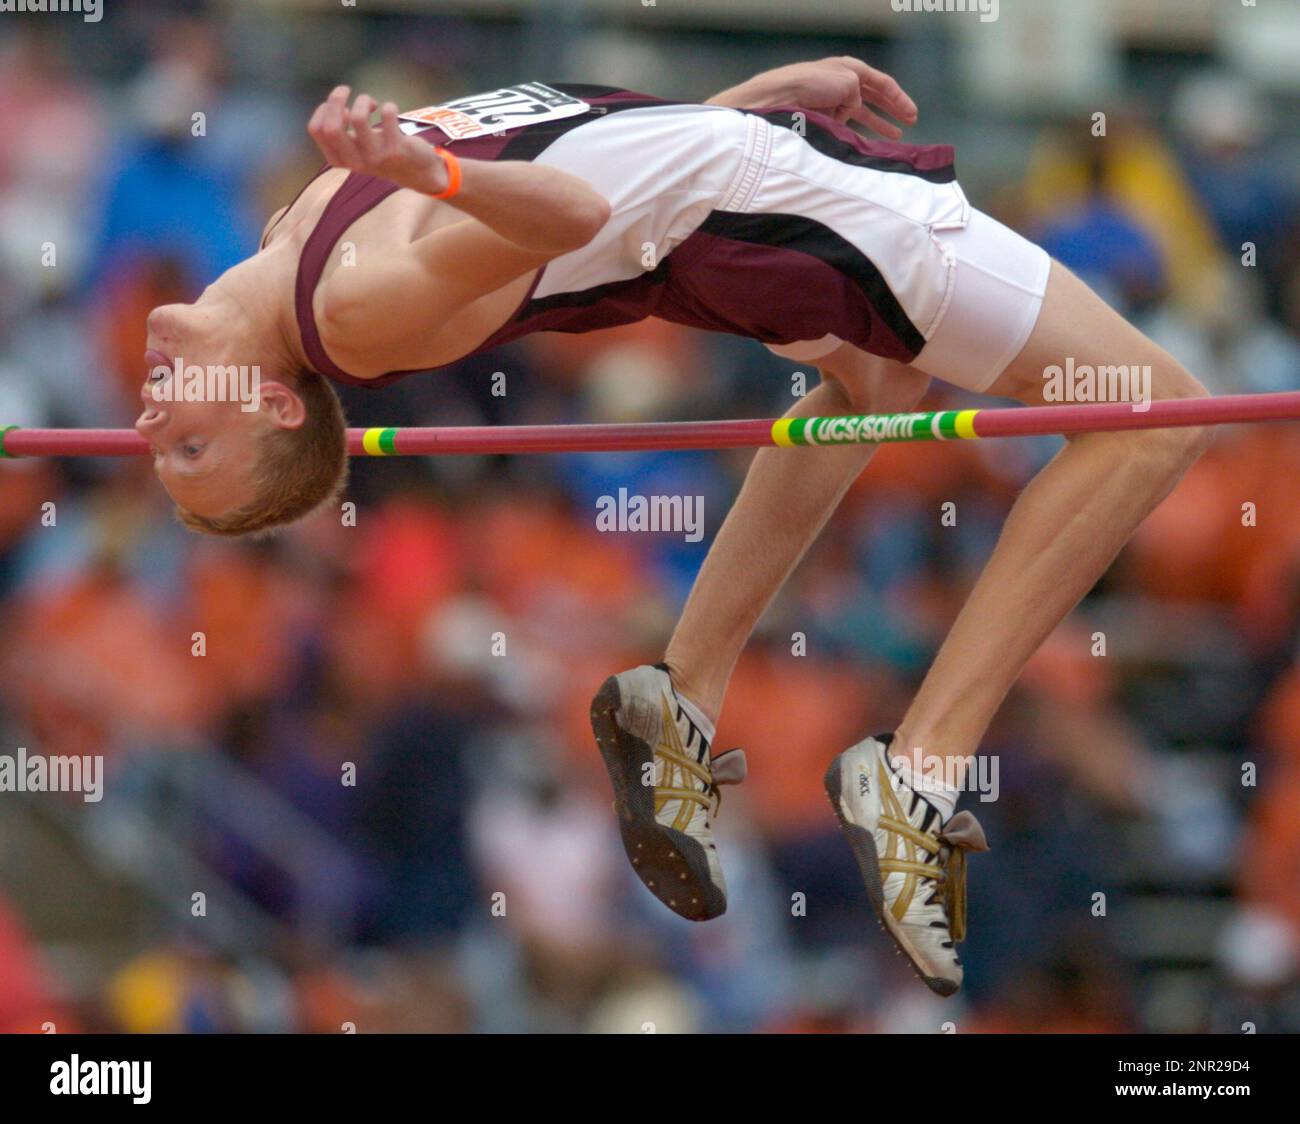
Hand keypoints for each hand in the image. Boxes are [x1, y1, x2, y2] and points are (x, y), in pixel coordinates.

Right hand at [307, 86, 447, 192]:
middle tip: (346, 89)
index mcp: (339, 160)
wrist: (417, 173)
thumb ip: (342, 131)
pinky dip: (389, 106)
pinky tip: (390, 111)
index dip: (324, 109)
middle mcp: (355, 162)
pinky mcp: (397, 149)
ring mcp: (376, 157)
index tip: (339, 105)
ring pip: (358, 118)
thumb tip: (338, 108)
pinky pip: (387, 115)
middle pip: (331, 127)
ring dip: (364, 100)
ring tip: (373, 104)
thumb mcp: (355, 146)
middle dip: (335, 99)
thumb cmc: (381, 152)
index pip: (316, 130)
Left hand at [723, 57, 917, 139]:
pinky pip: (846, 127)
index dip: (899, 100)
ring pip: (862, 115)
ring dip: (879, 125)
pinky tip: (867, 144)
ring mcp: (833, 102)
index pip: (882, 84)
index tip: (913, 116)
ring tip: (895, 137)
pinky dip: (857, 134)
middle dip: (893, 111)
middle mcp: (843, 84)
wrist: (780, 98)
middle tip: (910, 124)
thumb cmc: (812, 84)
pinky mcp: (822, 118)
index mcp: (851, 70)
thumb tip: (853, 109)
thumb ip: (858, 95)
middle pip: (875, 98)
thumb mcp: (846, 81)